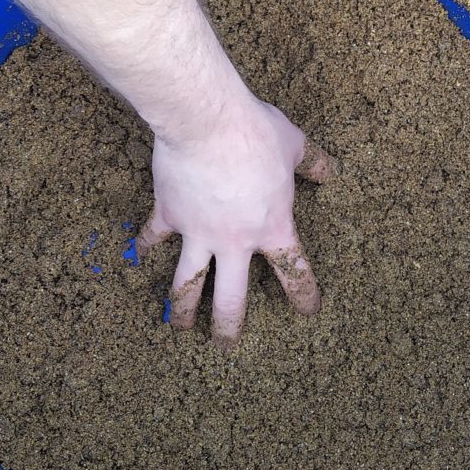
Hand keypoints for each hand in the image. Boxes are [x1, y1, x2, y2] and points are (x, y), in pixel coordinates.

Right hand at [136, 96, 334, 345]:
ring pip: (188, 283)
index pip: (294, 271)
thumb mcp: (294, 144)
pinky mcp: (170, 215)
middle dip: (229, 327)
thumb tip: (329, 170)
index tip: (307, 312)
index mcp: (271, 227)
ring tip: (180, 328)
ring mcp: (198, 232)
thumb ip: (312, 162)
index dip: (303, 295)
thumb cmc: (254, 133)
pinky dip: (145, 246)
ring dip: (182, 309)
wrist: (206, 122)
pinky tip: (139, 255)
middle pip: (231, 299)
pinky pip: (155, 237)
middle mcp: (235, 241)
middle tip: (226, 346)